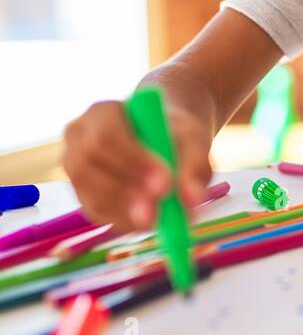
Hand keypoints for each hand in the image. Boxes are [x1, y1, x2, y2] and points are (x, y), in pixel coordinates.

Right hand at [62, 99, 212, 232]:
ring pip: (90, 193)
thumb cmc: (175, 136)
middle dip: (124, 190)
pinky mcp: (83, 194)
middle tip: (159, 208)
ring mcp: (75, 167)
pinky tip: (148, 221)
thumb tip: (193, 198)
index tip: (165, 182)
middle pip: (86, 166)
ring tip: (159, 217)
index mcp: (103, 112)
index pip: (106, 136)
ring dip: (124, 209)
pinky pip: (96, 212)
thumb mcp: (193, 142)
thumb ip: (195, 166)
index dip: (132, 162)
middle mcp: (79, 138)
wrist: (164, 142)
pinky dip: (123, 220)